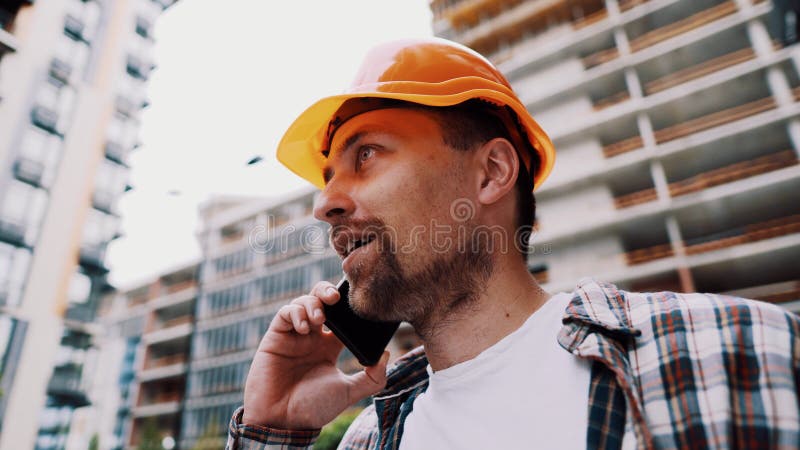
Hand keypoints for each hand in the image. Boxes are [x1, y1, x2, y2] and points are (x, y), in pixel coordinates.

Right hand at [242, 281, 389, 429]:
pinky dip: (296, 312)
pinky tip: (304, 327)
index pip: (342, 317)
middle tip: (336, 298)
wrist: (282, 420)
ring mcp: (294, 335)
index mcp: (330, 347)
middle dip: (329, 292)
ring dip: (313, 302)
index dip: (349, 307)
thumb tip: (386, 354)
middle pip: (322, 300)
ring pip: (304, 301)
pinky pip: (286, 312)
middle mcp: (312, 337)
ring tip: (320, 318)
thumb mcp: (349, 392)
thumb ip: (372, 377)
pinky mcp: (276, 335)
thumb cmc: (314, 408)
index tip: (359, 302)